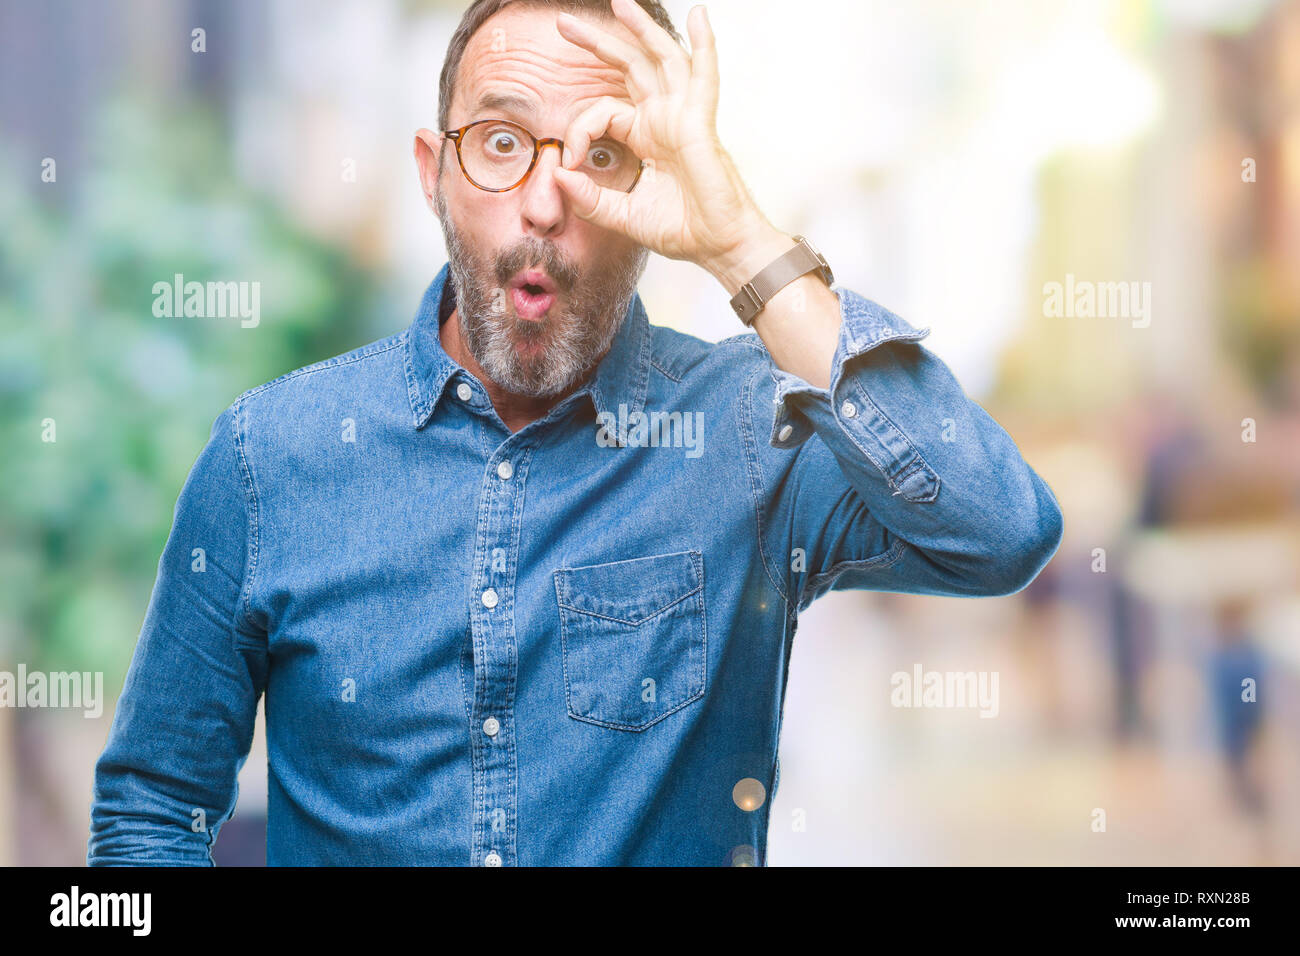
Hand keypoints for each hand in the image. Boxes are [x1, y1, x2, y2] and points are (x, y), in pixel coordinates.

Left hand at [553, 0, 785, 282]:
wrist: (718, 247)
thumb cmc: (682, 231)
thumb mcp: (623, 216)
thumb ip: (590, 198)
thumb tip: (557, 175)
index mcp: (645, 137)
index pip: (602, 113)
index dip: (577, 132)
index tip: (567, 162)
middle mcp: (663, 120)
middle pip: (629, 67)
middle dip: (597, 43)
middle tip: (562, 23)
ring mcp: (682, 117)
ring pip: (660, 59)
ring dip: (640, 28)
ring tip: (619, 2)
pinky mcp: (699, 123)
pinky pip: (702, 76)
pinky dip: (703, 46)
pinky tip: (698, 16)